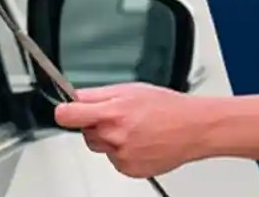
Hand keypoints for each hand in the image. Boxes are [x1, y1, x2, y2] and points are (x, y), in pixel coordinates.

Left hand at [54, 83, 205, 178]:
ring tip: (133, 128)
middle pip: (85, 133)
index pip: (68, 116)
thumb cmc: (166, 107)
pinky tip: (139, 141)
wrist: (193, 128)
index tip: (66, 111)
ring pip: (100, 147)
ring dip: (109, 139)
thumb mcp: (129, 89)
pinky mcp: (129, 169)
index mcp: (112, 113)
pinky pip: (114, 160)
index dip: (65, 111)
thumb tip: (74, 97)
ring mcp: (121, 156)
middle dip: (95, 124)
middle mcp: (115, 137)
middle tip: (117, 116)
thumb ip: (97, 94)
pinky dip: (122, 152)